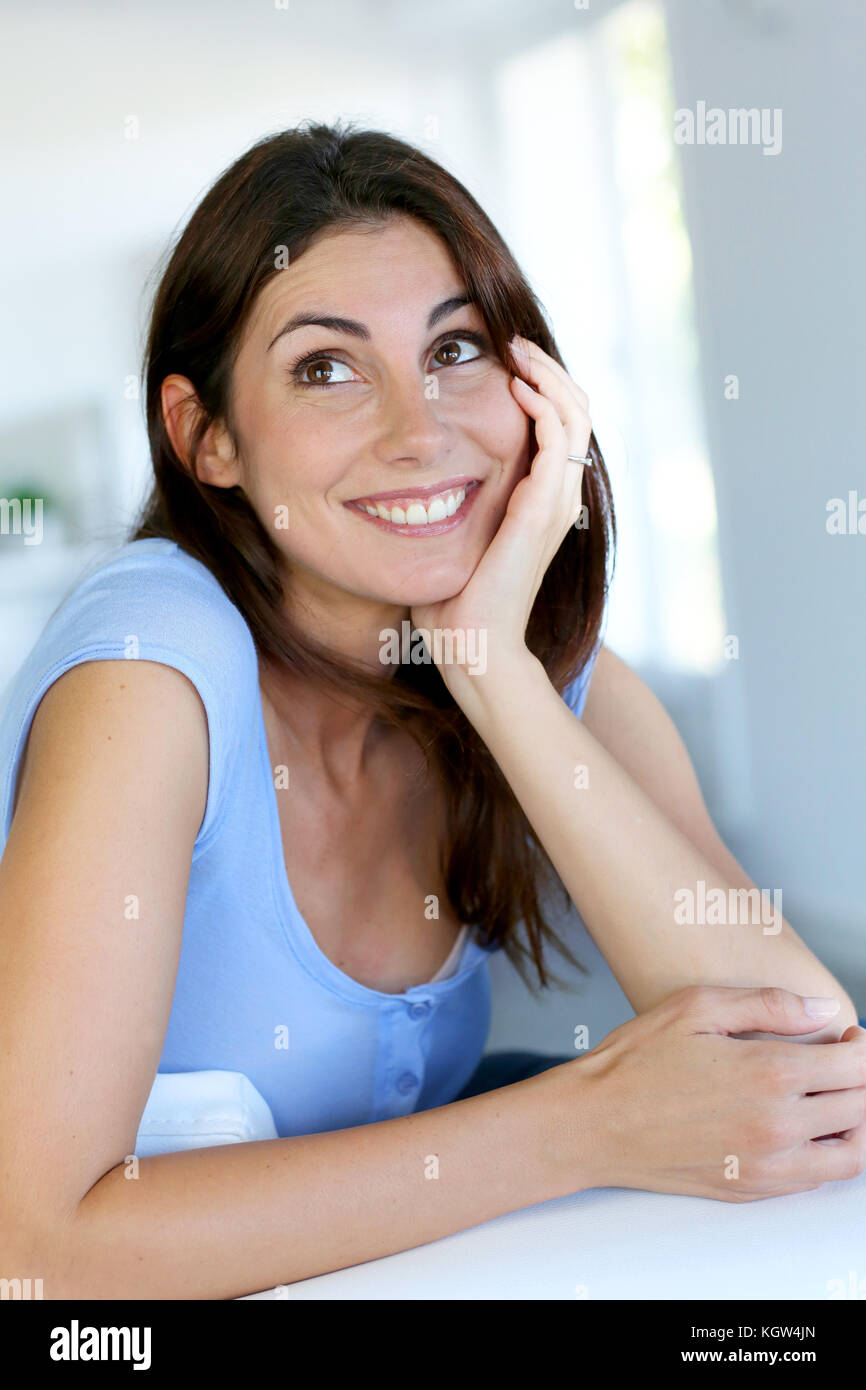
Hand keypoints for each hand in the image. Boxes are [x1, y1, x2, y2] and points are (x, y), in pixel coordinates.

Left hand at [410, 334, 591, 686]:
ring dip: (548, 374)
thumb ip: (450, 508)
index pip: (560, 427)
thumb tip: (411, 487)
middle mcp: (558, 497)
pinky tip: (515, 386)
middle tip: (514, 342)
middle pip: (576, 409)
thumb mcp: (453, 538)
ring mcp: (557, 501)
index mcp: (541, 502)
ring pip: (576, 413)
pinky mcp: (544, 507)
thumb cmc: (452, 603)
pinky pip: (558, 437)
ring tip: (517, 350)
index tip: (504, 361)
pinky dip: (543, 403)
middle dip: (548, 369)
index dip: (540, 387)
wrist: (470, 645)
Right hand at [544, 986, 865, 1201]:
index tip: (851, 1033)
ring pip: (851, 1154)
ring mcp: (767, 1165)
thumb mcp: (697, 1006)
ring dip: (857, 1123)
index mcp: (770, 1073)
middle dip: (862, 1078)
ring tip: (838, 1098)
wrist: (593, 1124)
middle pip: (861, 1108)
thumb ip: (769, 1004)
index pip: (856, 1065)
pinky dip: (828, 1152)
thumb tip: (821, 1009)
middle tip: (845, 1058)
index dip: (863, 1045)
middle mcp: (778, 1126)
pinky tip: (807, 1128)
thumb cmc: (635, 1062)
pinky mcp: (752, 1189)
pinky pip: (816, 1178)